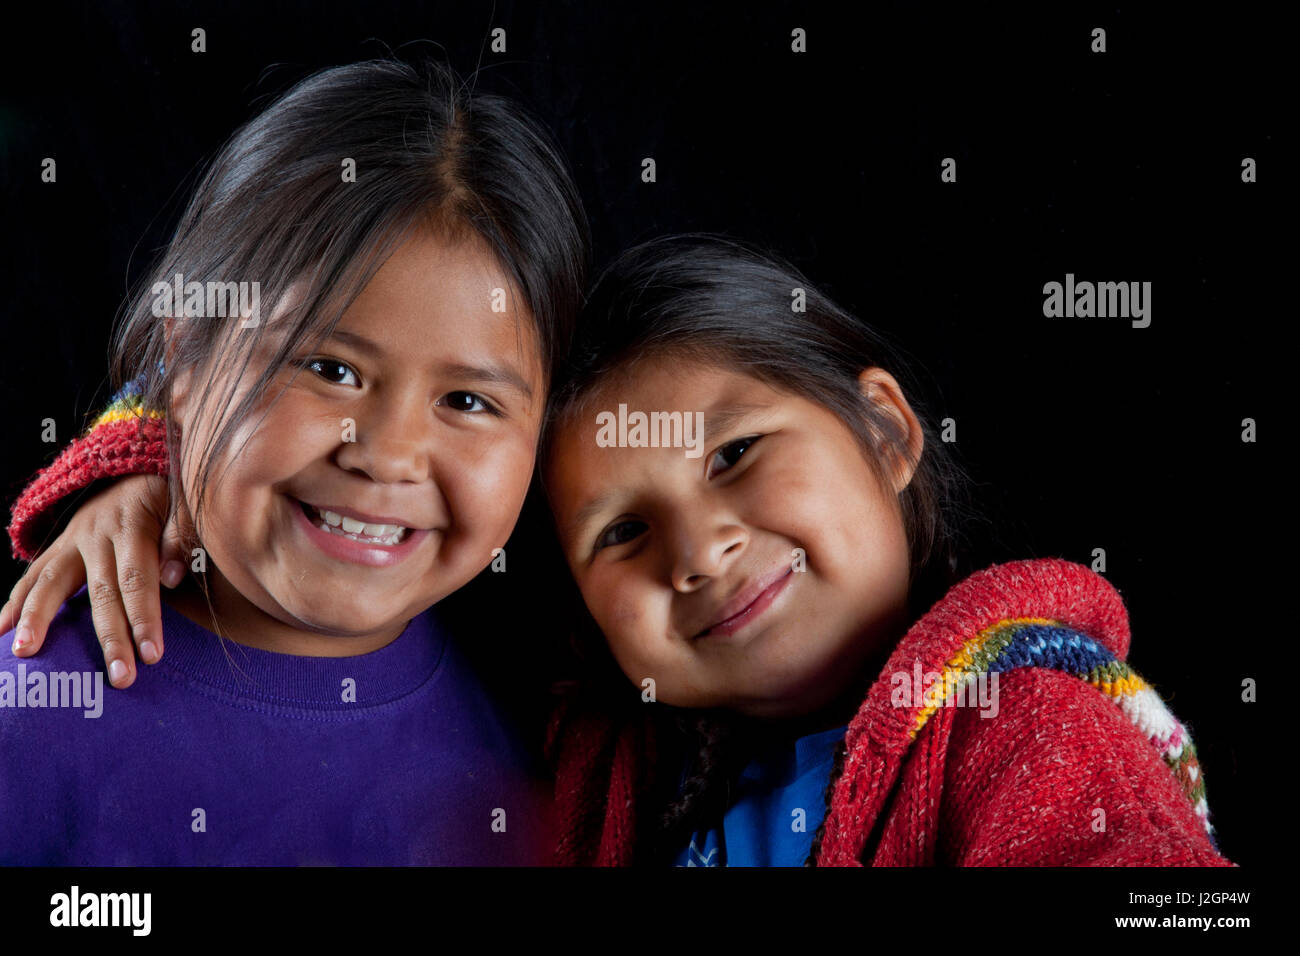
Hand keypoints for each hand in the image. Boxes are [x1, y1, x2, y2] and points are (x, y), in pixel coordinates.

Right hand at [1, 475, 184, 687]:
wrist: (137, 463)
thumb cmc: (169, 492)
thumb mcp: (186, 502)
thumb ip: (182, 536)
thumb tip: (171, 577)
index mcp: (133, 526)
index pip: (137, 580)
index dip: (144, 618)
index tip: (152, 655)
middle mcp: (97, 535)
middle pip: (101, 592)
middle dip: (110, 638)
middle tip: (120, 677)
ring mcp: (72, 540)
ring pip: (51, 582)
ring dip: (38, 619)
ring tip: (26, 653)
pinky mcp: (59, 545)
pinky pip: (33, 574)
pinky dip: (15, 603)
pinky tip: (1, 631)